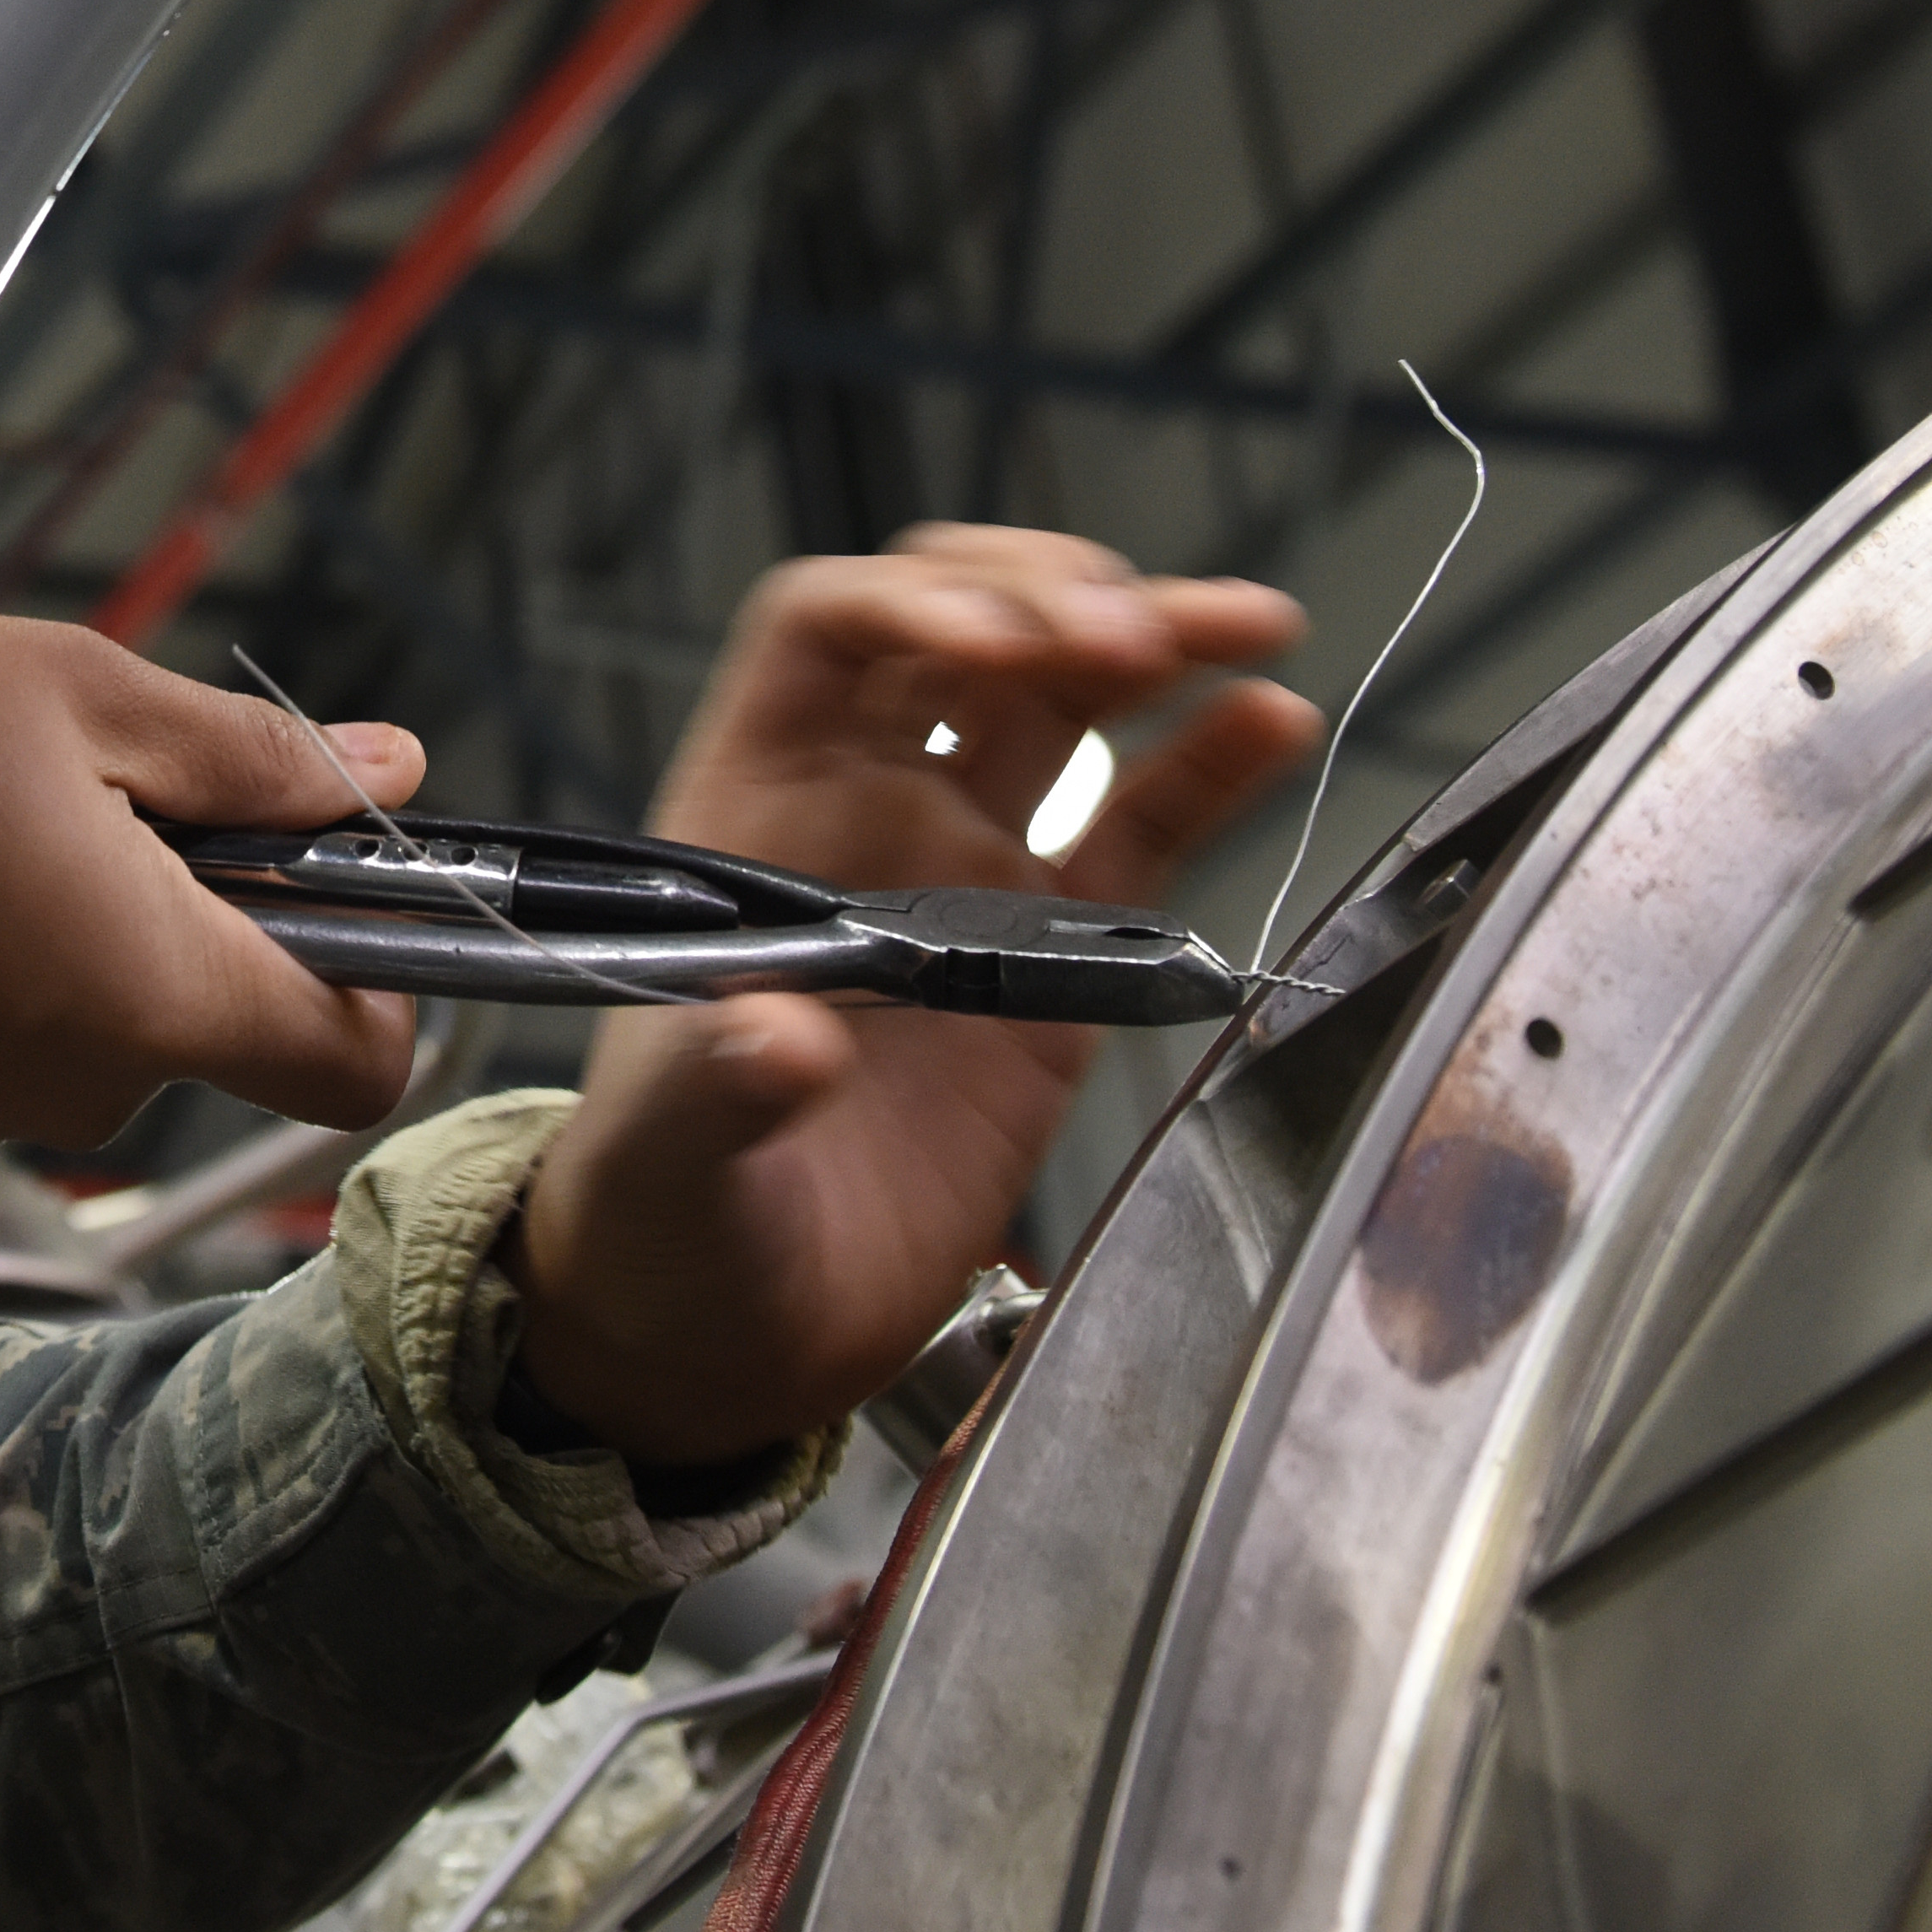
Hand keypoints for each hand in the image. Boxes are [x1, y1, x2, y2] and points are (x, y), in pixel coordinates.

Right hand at [0, 590, 427, 1148]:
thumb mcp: (81, 693)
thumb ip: (253, 757)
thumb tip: (386, 773)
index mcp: (155, 992)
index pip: (354, 1065)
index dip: (383, 980)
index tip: (342, 887)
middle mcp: (84, 1081)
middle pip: (217, 1024)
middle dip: (195, 907)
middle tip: (106, 780)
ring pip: (107, 1017)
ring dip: (89, 922)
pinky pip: (9, 1026)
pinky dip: (2, 950)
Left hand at [507, 526, 1322, 1463]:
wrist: (740, 1331)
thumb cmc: (664, 1218)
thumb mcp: (665, 1158)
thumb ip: (712, 1089)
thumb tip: (774, 1038)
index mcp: (748, 813)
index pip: (822, 631)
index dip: (908, 605)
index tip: (988, 645)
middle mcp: (862, 815)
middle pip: (961, 628)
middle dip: (1048, 600)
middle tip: (1128, 635)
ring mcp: (966, 874)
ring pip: (1064, 702)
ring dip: (1151, 640)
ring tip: (1243, 626)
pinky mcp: (1055, 959)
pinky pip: (1138, 828)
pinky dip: (1207, 764)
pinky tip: (1267, 718)